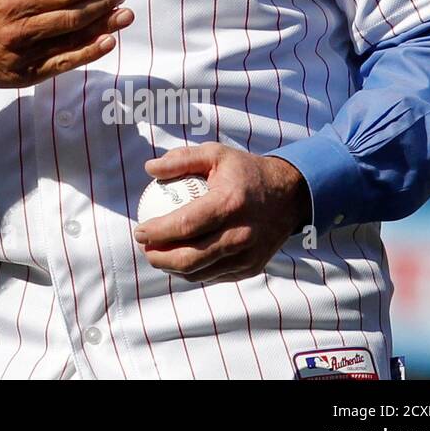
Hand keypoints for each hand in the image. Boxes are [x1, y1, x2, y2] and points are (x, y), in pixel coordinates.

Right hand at [0, 0, 133, 86]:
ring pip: (73, 40)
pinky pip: (64, 64)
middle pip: (73, 16)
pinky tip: (107, 42)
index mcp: (11, 1)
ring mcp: (24, 55)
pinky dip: (88, 53)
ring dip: (104, 27)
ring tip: (125, 16)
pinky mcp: (27, 75)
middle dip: (103, 3)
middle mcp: (20, 30)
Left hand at [133, 142, 311, 283]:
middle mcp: (240, 234)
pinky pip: (214, 276)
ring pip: (200, 272)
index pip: (185, 225)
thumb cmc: (246, 172)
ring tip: (157, 255)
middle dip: (159, 258)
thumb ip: (180, 159)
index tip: (139, 230)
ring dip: (172, 268)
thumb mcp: (215, 154)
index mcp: (229, 204)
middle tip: (144, 248)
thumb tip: (149, 169)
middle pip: (190, 257)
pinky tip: (179, 259)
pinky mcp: (251, 268)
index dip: (157, 232)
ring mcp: (248, 255)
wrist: (290, 195)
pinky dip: (193, 271)